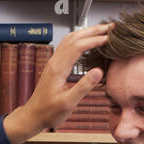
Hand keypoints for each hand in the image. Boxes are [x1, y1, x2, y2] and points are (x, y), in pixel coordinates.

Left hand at [2, 23, 111, 143]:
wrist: (33, 116)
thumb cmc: (48, 112)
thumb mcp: (69, 103)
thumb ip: (83, 86)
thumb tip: (98, 71)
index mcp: (58, 68)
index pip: (78, 46)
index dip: (95, 40)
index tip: (109, 38)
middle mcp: (55, 62)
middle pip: (74, 38)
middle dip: (93, 30)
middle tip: (110, 27)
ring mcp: (54, 63)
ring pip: (70, 40)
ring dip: (86, 33)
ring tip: (101, 31)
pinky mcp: (55, 67)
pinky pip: (67, 46)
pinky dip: (80, 40)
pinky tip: (87, 42)